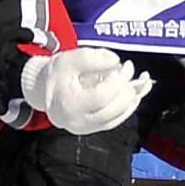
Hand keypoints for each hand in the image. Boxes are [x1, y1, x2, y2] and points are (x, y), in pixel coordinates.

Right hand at [19, 45, 143, 135]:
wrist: (46, 92)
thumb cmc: (57, 76)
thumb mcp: (67, 60)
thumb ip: (89, 57)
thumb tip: (115, 60)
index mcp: (69, 104)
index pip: (101, 96)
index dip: (118, 81)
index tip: (126, 65)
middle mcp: (79, 121)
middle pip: (113, 110)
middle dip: (128, 90)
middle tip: (129, 71)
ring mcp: (88, 128)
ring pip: (118, 117)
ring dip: (133, 99)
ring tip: (138, 81)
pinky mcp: (95, 128)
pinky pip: (117, 120)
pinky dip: (129, 107)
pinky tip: (135, 93)